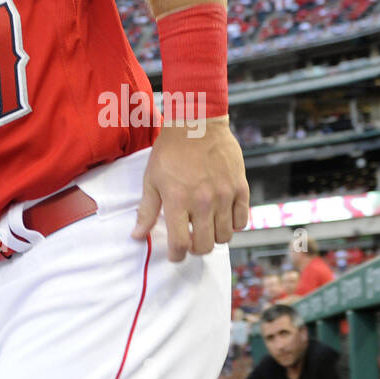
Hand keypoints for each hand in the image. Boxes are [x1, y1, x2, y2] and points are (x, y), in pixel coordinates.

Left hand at [131, 117, 249, 261]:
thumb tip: (137, 236)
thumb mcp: (152, 180)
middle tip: (191, 240)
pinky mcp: (240, 188)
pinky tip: (222, 216)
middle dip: (195, 249)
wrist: (197, 122)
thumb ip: (146, 211)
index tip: (175, 254)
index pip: (180, 244)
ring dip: (214, 237)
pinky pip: (242, 220)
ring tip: (206, 226)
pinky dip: (233, 224)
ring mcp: (224, 195)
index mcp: (178, 200)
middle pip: (205, 246)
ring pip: (225, 236)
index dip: (177, 256)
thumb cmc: (170, 150)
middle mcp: (203, 201)